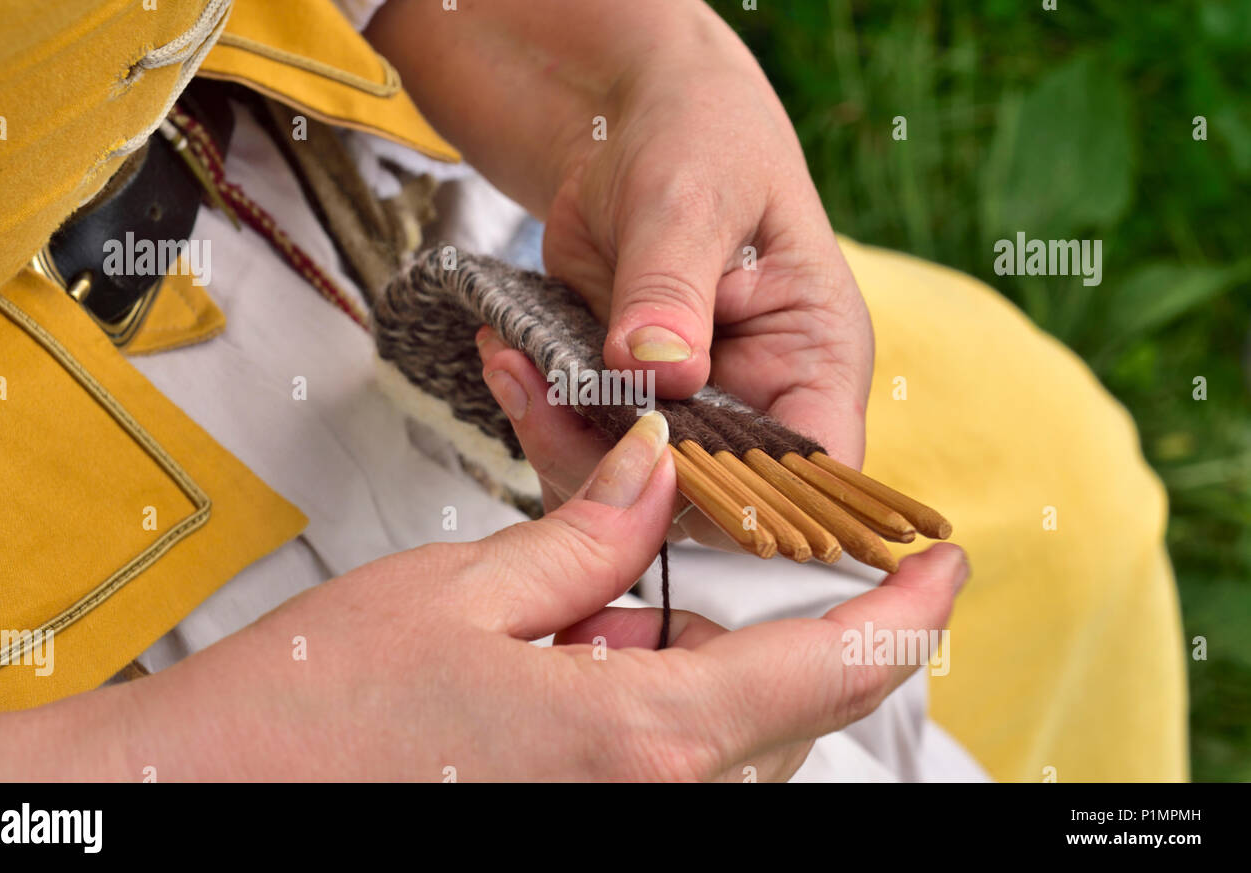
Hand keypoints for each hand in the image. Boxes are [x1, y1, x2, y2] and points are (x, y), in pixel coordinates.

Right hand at [0, 415, 966, 780]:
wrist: (220, 793)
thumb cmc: (319, 712)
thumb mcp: (464, 589)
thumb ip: (585, 535)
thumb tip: (651, 471)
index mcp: (640, 736)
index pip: (824, 669)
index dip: (902, 610)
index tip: (940, 560)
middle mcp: (650, 800)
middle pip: (794, 710)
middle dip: (820, 629)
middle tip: (809, 550)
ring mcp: (616, 820)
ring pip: (740, 740)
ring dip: (744, 662)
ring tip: (682, 584)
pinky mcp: (582, 817)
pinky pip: (677, 760)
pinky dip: (683, 696)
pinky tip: (620, 641)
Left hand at [370, 0, 872, 469]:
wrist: (628, 121)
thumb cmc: (699, 138)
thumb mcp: (692, 201)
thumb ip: (673, 290)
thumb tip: (658, 374)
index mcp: (816, 359)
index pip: (814, 472)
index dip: (752, 497)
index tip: (662, 470)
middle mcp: (759, 400)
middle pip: (711, 496)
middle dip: (627, 472)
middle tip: (550, 405)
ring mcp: (688, 409)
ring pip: (635, 487)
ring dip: (564, 444)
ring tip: (514, 367)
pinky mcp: (623, 401)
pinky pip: (582, 443)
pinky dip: (538, 415)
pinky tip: (506, 359)